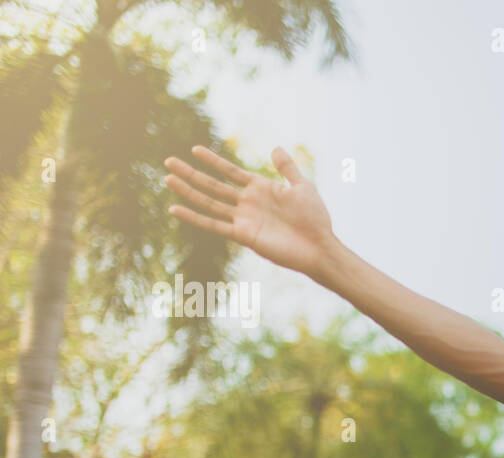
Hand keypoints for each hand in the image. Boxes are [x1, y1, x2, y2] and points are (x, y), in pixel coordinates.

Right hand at [163, 145, 335, 278]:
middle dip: (191, 173)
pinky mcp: (243, 235)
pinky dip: (194, 218)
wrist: (319, 246)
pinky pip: (213, 224)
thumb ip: (287, 168)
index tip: (194, 149)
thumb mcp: (302, 187)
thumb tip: (275, 147)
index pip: (230, 171)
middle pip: (213, 185)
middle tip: (169, 161)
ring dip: (188, 191)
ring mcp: (243, 219)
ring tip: (167, 179)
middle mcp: (247, 203)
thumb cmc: (315, 218)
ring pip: (208, 202)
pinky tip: (175, 209)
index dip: (213, 160)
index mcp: (260, 189)